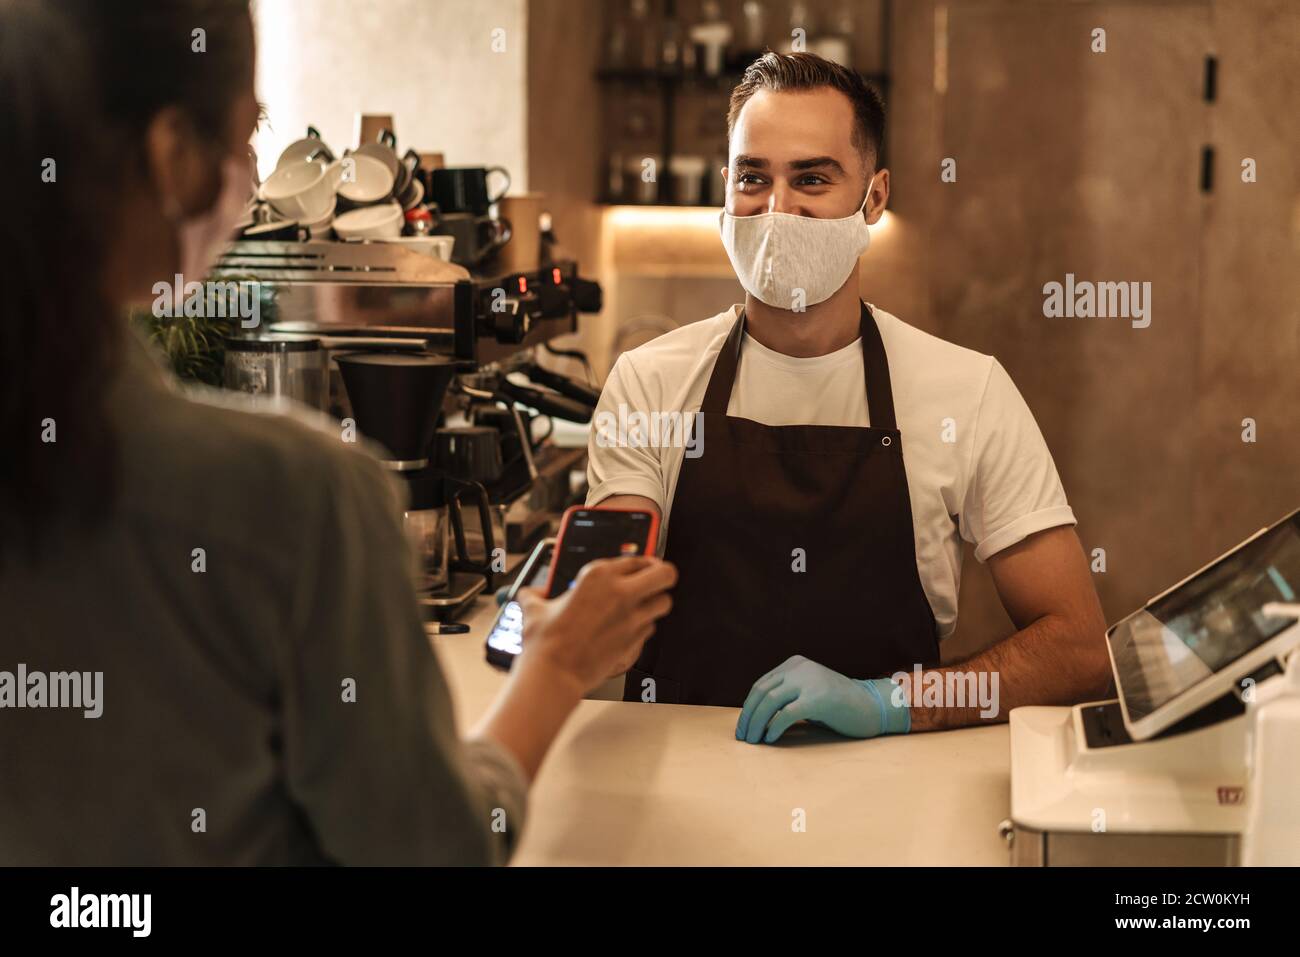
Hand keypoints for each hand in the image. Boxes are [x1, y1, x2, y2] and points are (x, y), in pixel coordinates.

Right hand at [517, 556, 676, 694]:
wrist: (554, 673)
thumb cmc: (546, 641)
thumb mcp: (534, 608)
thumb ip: (535, 594)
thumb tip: (532, 593)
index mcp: (597, 575)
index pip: (636, 558)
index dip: (640, 562)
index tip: (638, 567)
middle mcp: (620, 593)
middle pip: (665, 573)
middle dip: (662, 574)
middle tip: (654, 578)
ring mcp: (632, 618)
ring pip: (664, 602)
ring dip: (656, 602)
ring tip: (644, 604)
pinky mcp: (635, 640)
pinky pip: (651, 627)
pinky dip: (644, 626)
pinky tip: (630, 628)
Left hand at [735, 656, 909, 743]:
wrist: (872, 706)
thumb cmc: (838, 705)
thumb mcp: (809, 691)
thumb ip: (787, 695)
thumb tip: (756, 716)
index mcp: (795, 664)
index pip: (761, 684)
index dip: (748, 707)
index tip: (743, 725)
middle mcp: (800, 668)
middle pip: (762, 692)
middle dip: (748, 716)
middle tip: (743, 737)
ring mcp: (810, 681)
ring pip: (770, 702)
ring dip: (756, 723)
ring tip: (753, 741)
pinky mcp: (818, 699)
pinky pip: (786, 714)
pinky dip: (774, 727)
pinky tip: (770, 738)